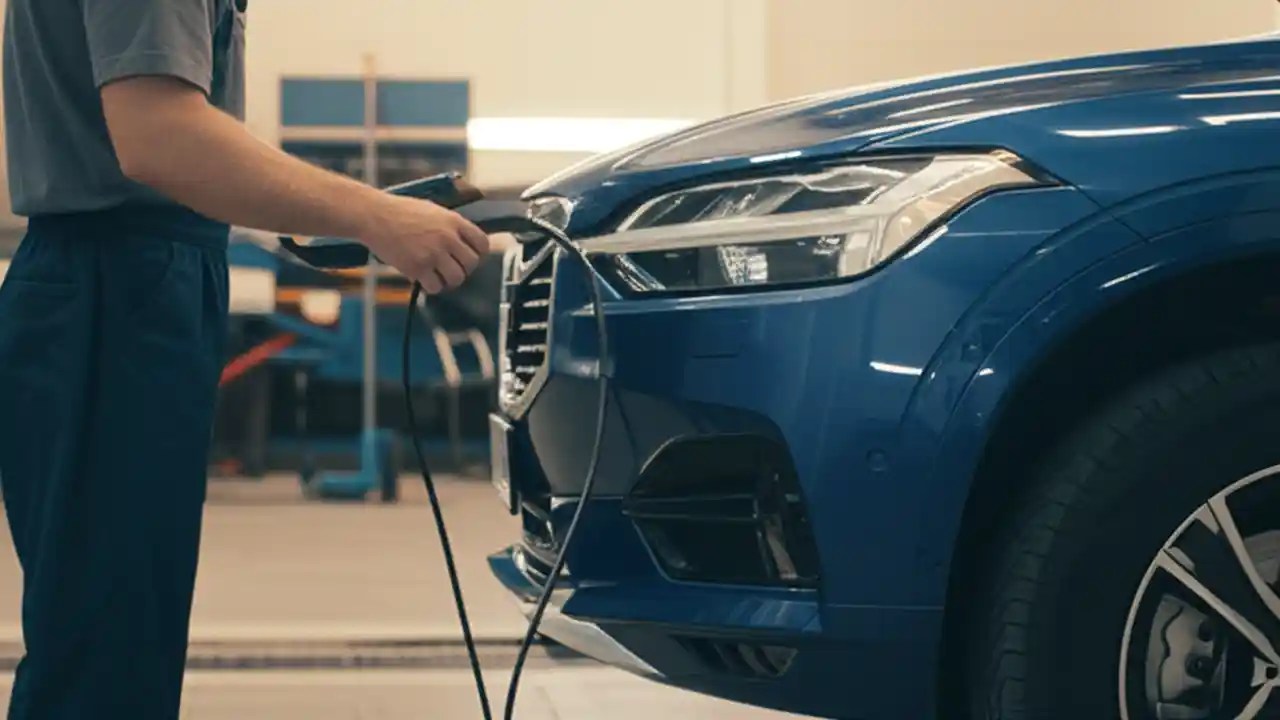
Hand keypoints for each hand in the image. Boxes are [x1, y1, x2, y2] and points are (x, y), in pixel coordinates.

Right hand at [359, 196, 490, 293]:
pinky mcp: (418, 267)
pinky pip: (436, 286)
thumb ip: (449, 226)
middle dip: (463, 269)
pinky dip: (431, 287)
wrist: (374, 215)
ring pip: (456, 278)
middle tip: (450, 268)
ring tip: (437, 276)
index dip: (478, 253)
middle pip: (471, 264)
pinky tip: (423, 280)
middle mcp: (447, 238)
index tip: (469, 257)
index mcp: (453, 221)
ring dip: (448, 280)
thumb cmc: (399, 211)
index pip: (482, 243)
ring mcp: (433, 253)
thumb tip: (462, 244)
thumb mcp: (432, 210)